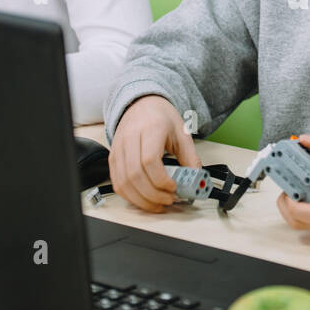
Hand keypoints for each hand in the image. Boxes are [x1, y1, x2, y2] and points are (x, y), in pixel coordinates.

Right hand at [108, 95, 201, 212]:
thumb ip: (190, 157)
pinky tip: (144, 199)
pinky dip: (130, 196)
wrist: (143, 105)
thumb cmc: (162, 118)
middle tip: (168, 200)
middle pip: (135, 175)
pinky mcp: (113, 158)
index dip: (160, 180)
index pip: (149, 161)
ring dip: (141, 199)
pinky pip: (117, 183)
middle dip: (153, 194)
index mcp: (150, 129)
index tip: (173, 188)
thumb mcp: (182, 133)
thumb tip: (196, 180)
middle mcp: (130, 138)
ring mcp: (118, 149)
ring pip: (123, 182)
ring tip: (158, 203)